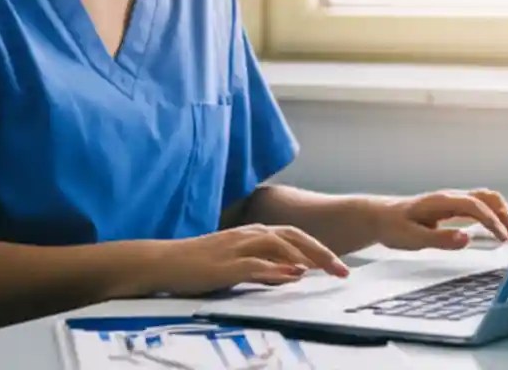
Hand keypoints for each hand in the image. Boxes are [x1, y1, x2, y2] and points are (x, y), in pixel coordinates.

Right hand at [151, 224, 351, 295]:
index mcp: (252, 233)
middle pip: (294, 236)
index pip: (294, 235)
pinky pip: (255, 263)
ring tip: (326, 271)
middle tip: (343, 271)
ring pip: (278, 244)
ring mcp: (237, 247)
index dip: (319, 248)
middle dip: (322, 252)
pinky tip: (292, 275)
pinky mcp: (225, 264)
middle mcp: (248, 235)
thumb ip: (264, 264)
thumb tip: (292, 273)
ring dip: (305, 257)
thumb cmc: (199, 263)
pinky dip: (276, 268)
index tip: (339, 265)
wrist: (164, 262)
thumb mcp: (237, 261)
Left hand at [371, 188, 507, 250]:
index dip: (492, 222)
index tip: (504, 240)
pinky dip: (499, 217)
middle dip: (507, 217)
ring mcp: (456, 201)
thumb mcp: (412, 238)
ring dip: (506, 216)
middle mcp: (452, 197)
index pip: (475, 206)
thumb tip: (467, 238)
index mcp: (442, 201)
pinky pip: (484, 207)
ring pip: (489, 201)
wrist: (382, 217)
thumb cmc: (395, 227)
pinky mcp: (457, 208)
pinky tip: (505, 234)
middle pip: (489, 198)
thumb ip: (439, 239)